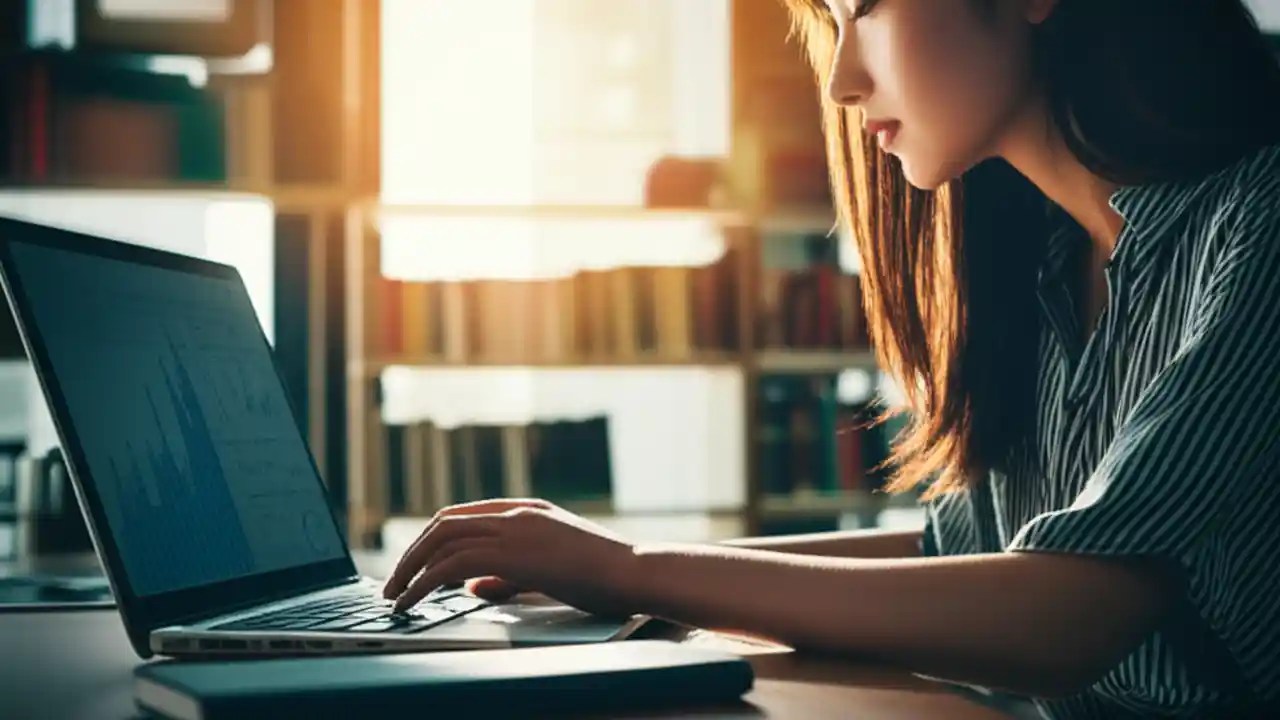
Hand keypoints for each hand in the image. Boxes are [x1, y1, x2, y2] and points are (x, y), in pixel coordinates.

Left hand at [381, 498, 639, 616]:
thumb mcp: (550, 570)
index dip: (431, 540)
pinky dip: (424, 582)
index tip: (413, 565)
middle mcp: (515, 513)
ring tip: (395, 595)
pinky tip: (415, 600)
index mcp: (526, 511)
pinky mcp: (512, 553)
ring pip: (441, 541)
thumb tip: (472, 585)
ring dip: (410, 569)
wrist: (634, 572)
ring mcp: (514, 529)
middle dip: (412, 554)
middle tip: (395, 582)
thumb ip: (510, 575)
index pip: (461, 516)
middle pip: (443, 524)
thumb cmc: (604, 575)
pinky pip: (451, 564)